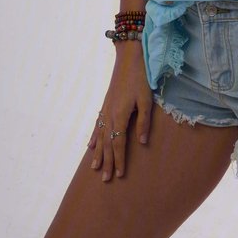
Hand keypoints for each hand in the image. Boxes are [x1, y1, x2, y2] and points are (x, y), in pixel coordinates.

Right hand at [86, 43, 152, 180]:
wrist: (129, 58)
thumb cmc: (141, 78)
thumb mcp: (146, 99)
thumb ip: (144, 121)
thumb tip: (142, 142)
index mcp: (120, 115)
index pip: (118, 143)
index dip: (119, 160)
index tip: (120, 175)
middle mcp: (109, 115)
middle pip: (107, 143)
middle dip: (107, 162)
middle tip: (105, 180)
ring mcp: (105, 109)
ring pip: (100, 136)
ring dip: (98, 153)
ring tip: (94, 168)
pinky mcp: (105, 104)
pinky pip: (97, 125)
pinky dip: (93, 137)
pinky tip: (90, 146)